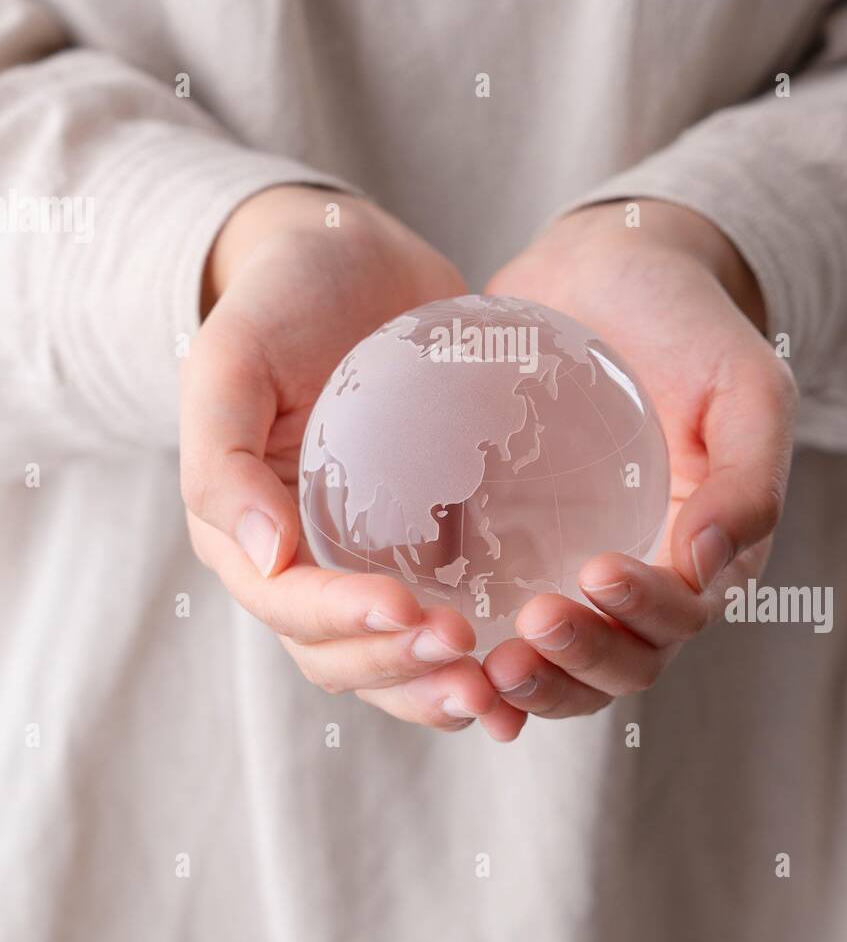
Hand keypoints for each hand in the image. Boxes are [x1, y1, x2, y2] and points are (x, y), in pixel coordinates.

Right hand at [180, 184, 525, 740]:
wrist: (348, 253)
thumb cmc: (280, 297)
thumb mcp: (230, 358)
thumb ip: (222, 459)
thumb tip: (263, 559)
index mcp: (241, 527)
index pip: (287, 605)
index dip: (344, 623)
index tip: (413, 613)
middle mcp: (301, 555)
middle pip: (340, 652)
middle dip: (401, 671)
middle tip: (472, 662)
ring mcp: (364, 550)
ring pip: (393, 653)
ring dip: (438, 685)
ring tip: (501, 689)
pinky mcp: (424, 533)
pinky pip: (447, 608)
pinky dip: (479, 647)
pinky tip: (529, 658)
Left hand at [480, 200, 796, 719]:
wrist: (606, 266)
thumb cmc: (685, 321)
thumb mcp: (748, 386)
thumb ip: (749, 479)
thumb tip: (704, 568)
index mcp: (705, 550)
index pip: (678, 619)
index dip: (642, 617)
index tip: (597, 572)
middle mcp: (642, 572)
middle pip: (618, 663)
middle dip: (577, 664)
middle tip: (529, 630)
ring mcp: (572, 559)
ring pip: (556, 658)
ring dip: (528, 678)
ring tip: (479, 662)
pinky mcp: (512, 540)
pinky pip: (492, 606)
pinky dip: (473, 642)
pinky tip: (433, 636)